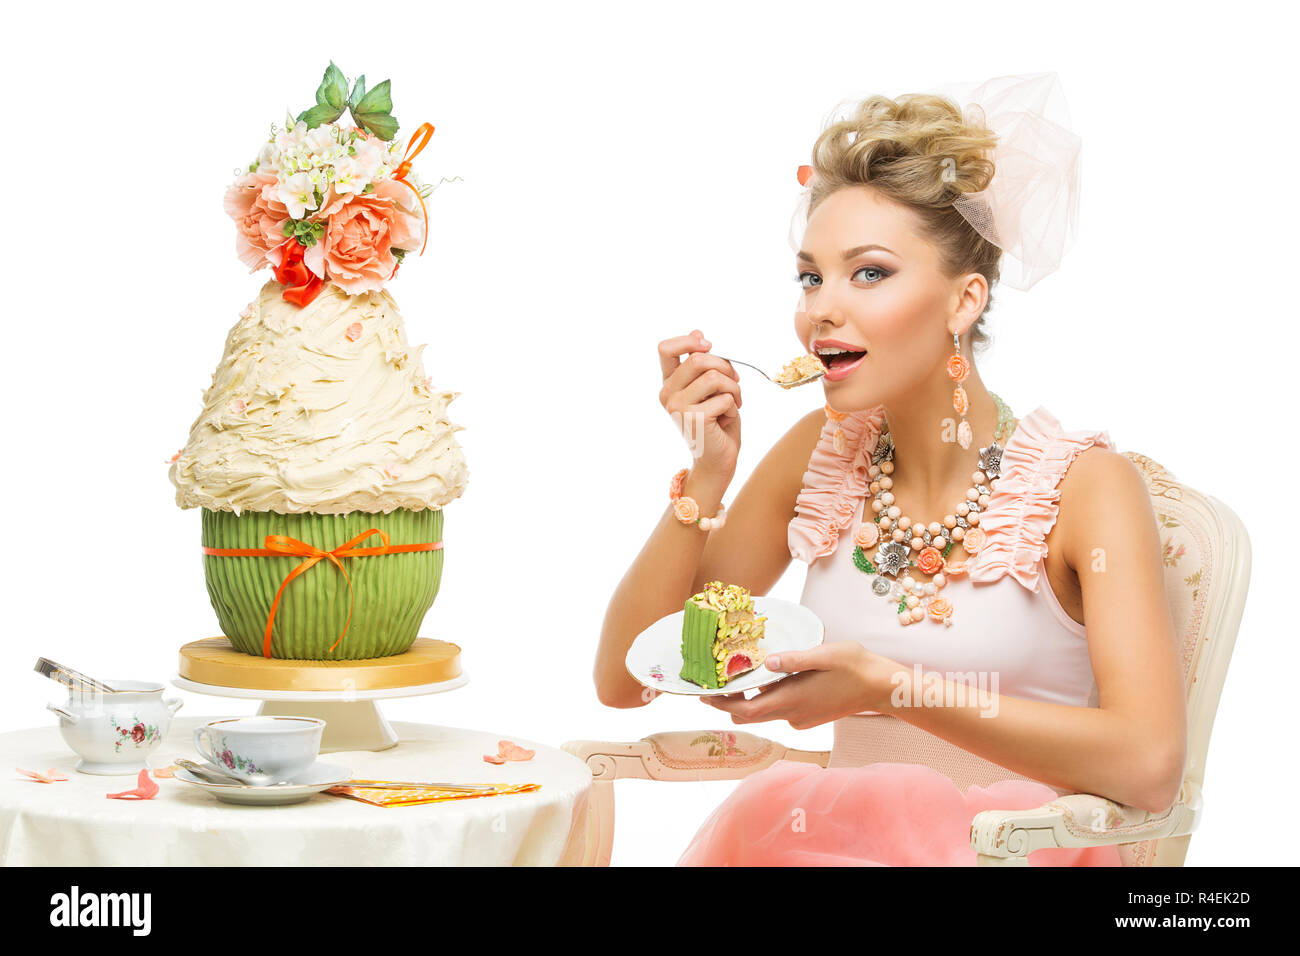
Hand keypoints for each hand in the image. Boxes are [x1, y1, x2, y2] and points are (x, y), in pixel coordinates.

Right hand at [658, 330, 740, 477]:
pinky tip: (727, 419)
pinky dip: (734, 407)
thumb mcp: (710, 388)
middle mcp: (667, 394)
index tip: (708, 345)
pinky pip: (724, 398)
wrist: (719, 460)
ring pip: (713, 377)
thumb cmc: (717, 422)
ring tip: (734, 402)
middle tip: (735, 382)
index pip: (665, 348)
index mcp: (669, 384)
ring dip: (733, 388)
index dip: (688, 341)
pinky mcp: (693, 418)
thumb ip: (702, 364)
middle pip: (698, 359)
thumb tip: (698, 332)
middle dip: (725, 367)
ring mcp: (677, 406)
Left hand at [702, 642, 895, 729]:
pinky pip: (781, 709)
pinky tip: (770, 678)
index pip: (746, 711)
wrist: (882, 688)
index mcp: (792, 700)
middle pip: (751, 714)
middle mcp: (792, 715)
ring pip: (766, 711)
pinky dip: (769, 697)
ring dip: (750, 697)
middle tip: (713, 682)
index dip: (722, 705)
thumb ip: (794, 659)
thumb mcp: (824, 655)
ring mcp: (801, 718)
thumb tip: (766, 662)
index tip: (703, 695)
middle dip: (730, 701)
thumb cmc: (855, 667)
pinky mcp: (809, 716)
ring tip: (738, 674)